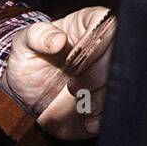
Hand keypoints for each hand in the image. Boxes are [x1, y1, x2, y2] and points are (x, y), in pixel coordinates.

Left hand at [3, 6, 114, 140]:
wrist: (27, 99)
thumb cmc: (29, 62)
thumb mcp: (24, 44)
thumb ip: (37, 36)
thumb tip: (57, 39)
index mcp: (92, 25)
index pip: (111, 27)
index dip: (95, 47)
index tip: (72, 63)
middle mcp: (110, 48)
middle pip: (121, 57)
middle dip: (97, 76)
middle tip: (72, 87)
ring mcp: (114, 75)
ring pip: (122, 84)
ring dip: (100, 98)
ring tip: (77, 103)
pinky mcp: (112, 100)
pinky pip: (119, 108)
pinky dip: (103, 117)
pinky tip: (87, 120)